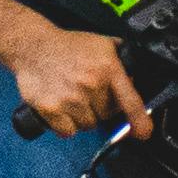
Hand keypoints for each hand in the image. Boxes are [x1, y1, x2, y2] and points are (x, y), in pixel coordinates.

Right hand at [7, 20, 148, 139]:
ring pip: (88, 125)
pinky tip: (62, 108)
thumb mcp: (102, 44)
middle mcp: (91, 84)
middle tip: (89, 94)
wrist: (33, 46)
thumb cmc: (68, 46)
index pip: (130, 101)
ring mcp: (70, 98)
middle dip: (101, 108)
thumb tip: (135, 79)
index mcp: (108, 68)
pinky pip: (68, 131)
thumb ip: (122, 60)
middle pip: (107, 115)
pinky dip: (66, 125)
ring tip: (74, 99)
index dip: (139, 121)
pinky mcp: (51, 109)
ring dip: (83, 117)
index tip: (143, 132)